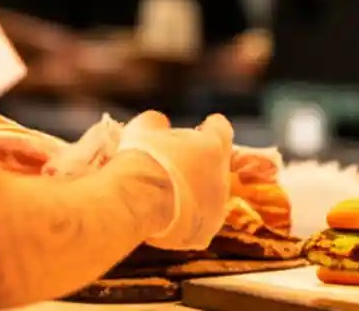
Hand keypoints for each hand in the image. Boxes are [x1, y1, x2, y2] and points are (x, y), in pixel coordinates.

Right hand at [119, 111, 233, 249]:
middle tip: (177, 166)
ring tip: (170, 195)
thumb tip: (160, 125)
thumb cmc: (143, 158)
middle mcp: (221, 177)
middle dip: (200, 165)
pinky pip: (196, 224)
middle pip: (216, 166)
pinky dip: (185, 220)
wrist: (137, 201)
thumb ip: (158, 124)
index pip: (221, 129)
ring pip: (209, 198)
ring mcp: (215, 209)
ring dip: (195, 194)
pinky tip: (166, 218)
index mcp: (213, 146)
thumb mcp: (144, 128)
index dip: (210, 128)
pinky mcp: (203, 235)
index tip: (201, 128)